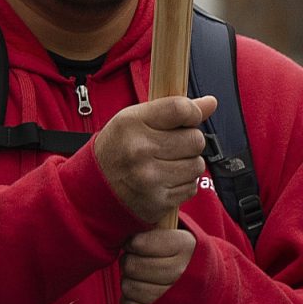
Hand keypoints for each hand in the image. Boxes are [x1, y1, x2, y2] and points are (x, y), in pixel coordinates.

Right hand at [94, 95, 216, 225]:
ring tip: (164, 165)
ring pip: (197, 165)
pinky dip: (181, 184)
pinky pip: (191, 187)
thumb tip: (211, 103)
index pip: (181, 109)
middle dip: (188, 142)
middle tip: (167, 147)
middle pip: (196, 139)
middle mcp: (139, 150)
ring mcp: (149, 177)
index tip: (186, 119)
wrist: (91, 189)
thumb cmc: (117, 149)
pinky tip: (162, 181)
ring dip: (186, 165)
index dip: (192, 113)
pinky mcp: (159, 200)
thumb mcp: (134, 121)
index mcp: (130, 124)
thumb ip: (172, 110)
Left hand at [122, 227, 195, 303]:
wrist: (217, 292)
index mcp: (186, 247)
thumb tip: (126, 230)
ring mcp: (174, 298)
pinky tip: (143, 295)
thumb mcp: (182, 236)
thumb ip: (157, 229)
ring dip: (130, 282)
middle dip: (129, 262)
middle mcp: (182, 273)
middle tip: (138, 263)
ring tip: (142, 279)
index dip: (132, 244)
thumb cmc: (188, 259)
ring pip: (128, 287)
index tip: (135, 245)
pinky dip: (130, 301)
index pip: (138, 244)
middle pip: (131, 266)